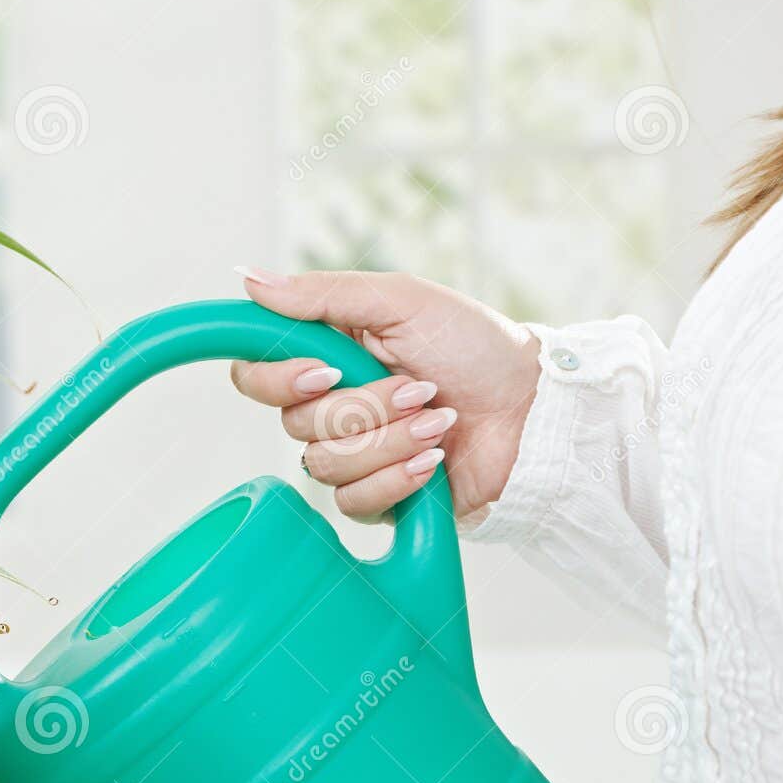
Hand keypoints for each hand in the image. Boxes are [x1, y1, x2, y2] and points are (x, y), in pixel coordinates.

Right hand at [229, 268, 540, 519]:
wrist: (533, 410)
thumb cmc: (477, 347)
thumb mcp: (402, 301)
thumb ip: (323, 294)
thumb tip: (249, 280)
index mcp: (327, 355)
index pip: (255, 376)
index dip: (275, 380)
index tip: (322, 370)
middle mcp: (331, 406)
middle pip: (293, 424)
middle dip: (362, 407)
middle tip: (417, 387)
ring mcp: (353, 454)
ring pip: (324, 464)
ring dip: (389, 440)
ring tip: (440, 421)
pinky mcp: (378, 497)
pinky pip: (353, 501)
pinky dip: (398, 477)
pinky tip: (434, 460)